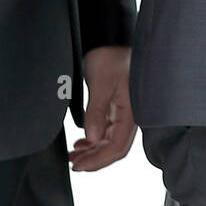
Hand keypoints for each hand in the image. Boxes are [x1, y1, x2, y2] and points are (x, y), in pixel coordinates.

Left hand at [69, 46, 135, 170]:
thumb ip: (96, 112)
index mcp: (131, 111)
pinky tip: (83, 141)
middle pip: (116, 148)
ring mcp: (126, 111)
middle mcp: (132, 114)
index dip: (98, 160)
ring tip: (75, 156)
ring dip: (94, 151)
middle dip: (95, 160)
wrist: (112, 38)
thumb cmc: (111, 57)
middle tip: (74, 165)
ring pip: (112, 141)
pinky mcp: (120, 106)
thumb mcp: (100, 83)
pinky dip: (96, 140)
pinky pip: (110, 130)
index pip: (117, 146)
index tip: (78, 166)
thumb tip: (92, 138)